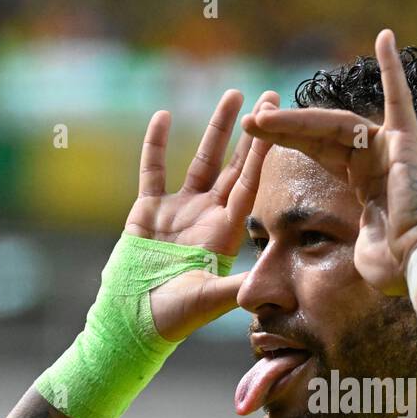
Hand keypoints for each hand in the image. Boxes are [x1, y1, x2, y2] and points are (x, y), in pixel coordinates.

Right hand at [126, 89, 279, 339]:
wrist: (135, 321)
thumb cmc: (173, 316)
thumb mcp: (208, 300)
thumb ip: (233, 287)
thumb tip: (265, 287)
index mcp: (226, 233)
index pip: (249, 185)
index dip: (263, 154)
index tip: (281, 124)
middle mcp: (208, 216)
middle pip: (234, 165)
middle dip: (251, 132)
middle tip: (267, 96)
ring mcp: (180, 211)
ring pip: (201, 160)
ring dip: (216, 128)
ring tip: (232, 96)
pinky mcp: (149, 210)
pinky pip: (153, 170)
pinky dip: (155, 144)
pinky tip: (163, 116)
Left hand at [240, 29, 416, 294]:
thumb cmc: (395, 265)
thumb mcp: (362, 248)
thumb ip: (357, 237)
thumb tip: (356, 256)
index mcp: (368, 182)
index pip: (323, 151)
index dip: (291, 141)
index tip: (259, 134)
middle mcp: (380, 159)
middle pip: (324, 134)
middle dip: (285, 129)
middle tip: (250, 123)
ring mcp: (393, 147)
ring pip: (337, 124)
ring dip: (298, 120)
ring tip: (262, 118)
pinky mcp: (405, 142)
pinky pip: (400, 99)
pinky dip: (394, 67)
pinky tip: (385, 36)